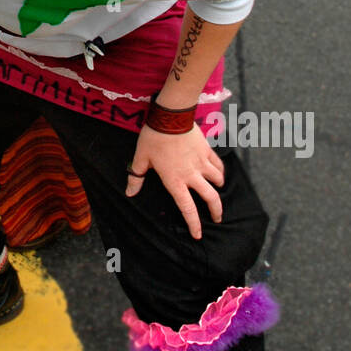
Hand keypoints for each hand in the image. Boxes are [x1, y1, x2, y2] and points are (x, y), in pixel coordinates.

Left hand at [125, 122, 224, 239]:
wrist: (171, 116)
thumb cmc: (153, 138)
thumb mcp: (140, 158)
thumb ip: (136, 177)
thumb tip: (130, 193)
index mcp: (175, 180)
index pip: (187, 208)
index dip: (193, 223)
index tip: (198, 235)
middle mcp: (192, 175)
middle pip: (210, 198)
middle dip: (216, 211)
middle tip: (217, 219)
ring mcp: (202, 162)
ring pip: (218, 180)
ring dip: (218, 188)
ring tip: (216, 192)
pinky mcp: (207, 150)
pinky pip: (218, 164)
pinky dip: (221, 171)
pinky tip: (219, 173)